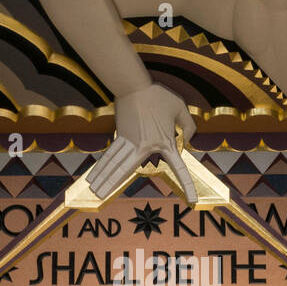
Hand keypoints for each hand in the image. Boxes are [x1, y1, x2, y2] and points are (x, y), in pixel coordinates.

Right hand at [87, 86, 197, 203]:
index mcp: (164, 143)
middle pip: (126, 171)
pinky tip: (95, 174)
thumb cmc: (157, 96)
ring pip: (115, 165)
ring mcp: (130, 143)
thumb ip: (189, 125)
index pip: (179, 168)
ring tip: (93, 189)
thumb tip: (187, 140)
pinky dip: (103, 166)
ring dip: (103, 177)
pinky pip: (112, 155)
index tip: (193, 200)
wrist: (133, 85)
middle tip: (103, 197)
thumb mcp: (180, 107)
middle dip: (114, 185)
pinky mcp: (121, 136)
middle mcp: (145, 147)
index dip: (188, 185)